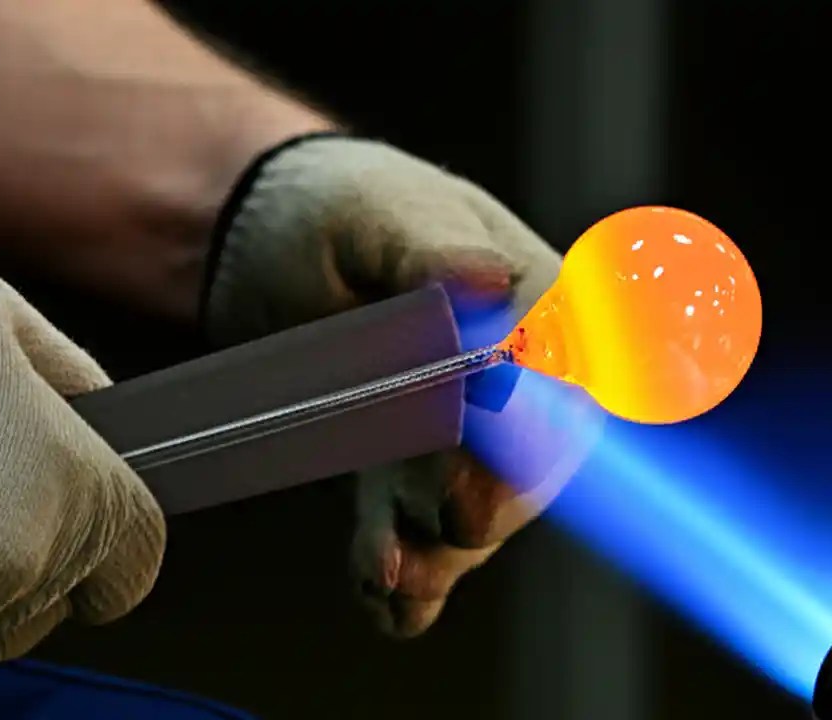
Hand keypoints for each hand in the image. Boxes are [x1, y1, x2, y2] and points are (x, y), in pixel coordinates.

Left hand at [204, 136, 599, 635]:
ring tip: (387, 571)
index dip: (530, 420)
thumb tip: (484, 279)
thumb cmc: (338, 213)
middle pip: (529, 470)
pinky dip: (405, 583)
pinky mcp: (411, 489)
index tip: (480, 438)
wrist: (268, 255)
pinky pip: (424, 553)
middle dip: (482, 504)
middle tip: (434, 520)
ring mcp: (465, 451)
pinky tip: (378, 593)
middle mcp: (520, 392)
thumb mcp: (379, 211)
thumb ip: (432, 250)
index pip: (563, 381)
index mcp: (541, 309)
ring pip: (476, 524)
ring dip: (438, 556)